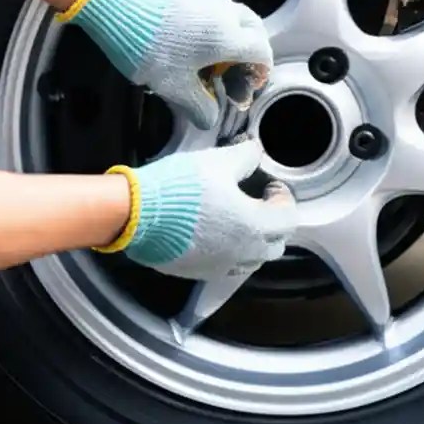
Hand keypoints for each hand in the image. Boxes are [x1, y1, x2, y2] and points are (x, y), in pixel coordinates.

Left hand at [59, 0, 272, 129]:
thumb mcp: (174, 88)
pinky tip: (183, 31)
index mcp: (227, 38)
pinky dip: (203, 18)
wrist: (116, 7)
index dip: (261, 69)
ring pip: (227, 11)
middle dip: (251, 45)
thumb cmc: (149, 51)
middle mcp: (222, 12)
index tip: (251, 81)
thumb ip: (198, 106)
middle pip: (252, 25)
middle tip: (238, 64)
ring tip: (209, 50)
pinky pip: (202, 2)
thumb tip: (209, 118)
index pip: (261, 51)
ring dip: (227, 30)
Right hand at [96, 138, 296, 280]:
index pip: (288, 218)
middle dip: (273, 223)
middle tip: (259, 202)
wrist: (135, 215)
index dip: (283, 198)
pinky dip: (229, 252)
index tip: (270, 185)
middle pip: (275, 244)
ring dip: (253, 241)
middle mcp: (243, 253)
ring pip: (252, 260)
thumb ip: (245, 156)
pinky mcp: (198, 272)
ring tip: (238, 219)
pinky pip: (225, 267)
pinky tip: (214, 233)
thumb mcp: (218, 162)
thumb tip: (256, 151)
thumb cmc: (180, 187)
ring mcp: (220, 267)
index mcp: (254, 226)